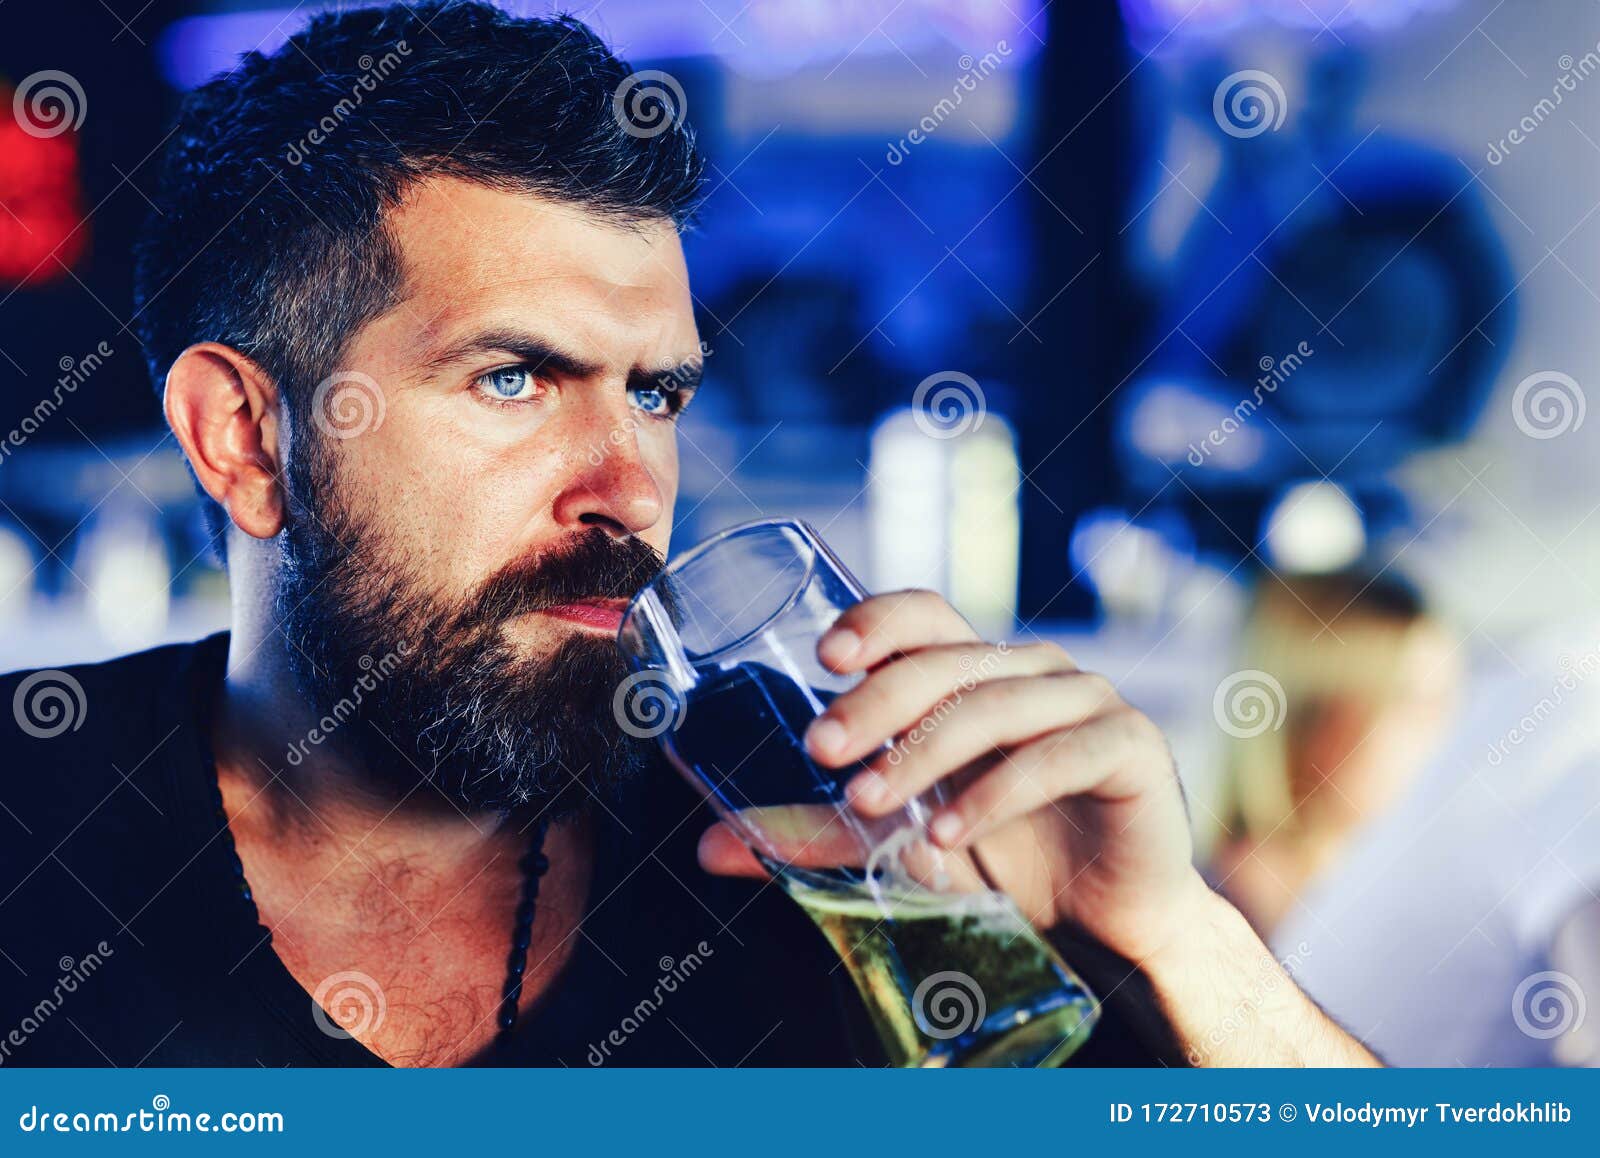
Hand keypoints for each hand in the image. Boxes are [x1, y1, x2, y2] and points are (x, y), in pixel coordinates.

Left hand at [697, 588, 1209, 965]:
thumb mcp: (903, 841)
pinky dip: (995, 795)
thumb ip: (822, 833)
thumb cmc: (1006, 863)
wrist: (1112, 922)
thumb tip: (711, 845)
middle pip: (948, 659)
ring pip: (995, 705)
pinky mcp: (1131, 748)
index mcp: (978, 671)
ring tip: (868, 800)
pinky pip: (1058, 756)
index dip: (877, 620)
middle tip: (819, 748)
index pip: (924, 613)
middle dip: (877, 701)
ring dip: (925, 753)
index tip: (824, 655)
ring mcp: (1086, 702)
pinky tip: (947, 835)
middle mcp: (1031, 671)